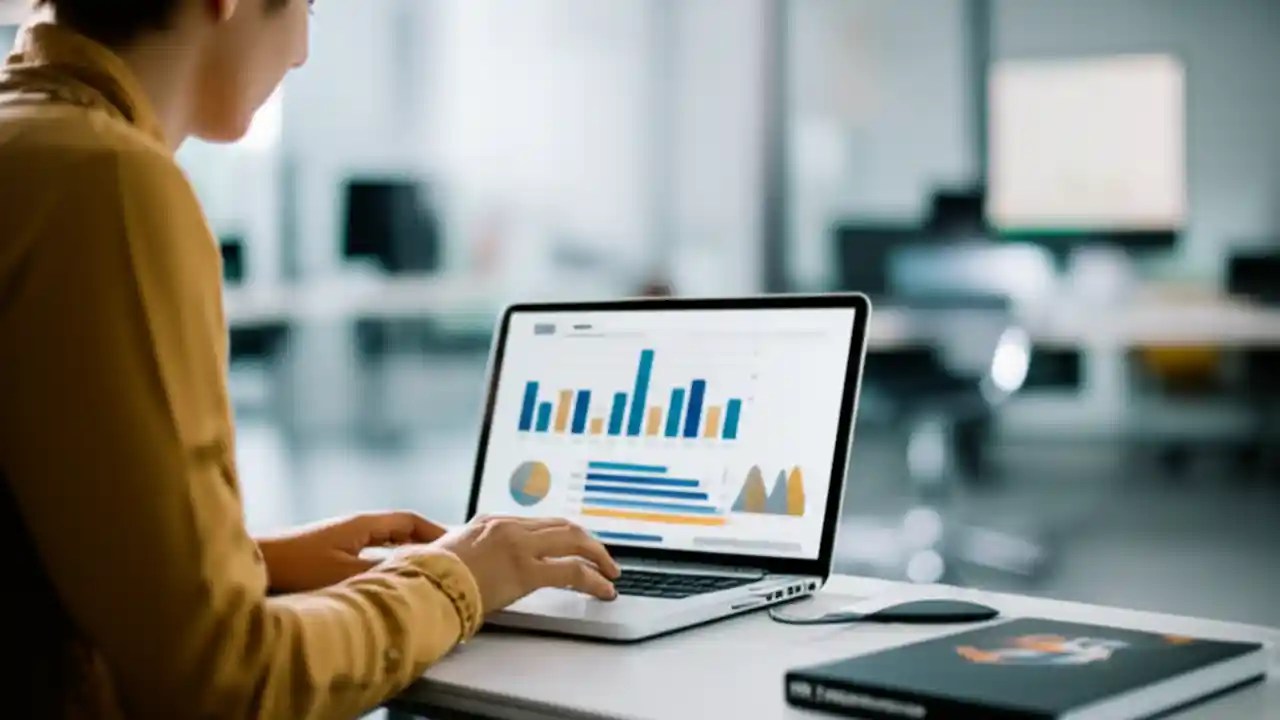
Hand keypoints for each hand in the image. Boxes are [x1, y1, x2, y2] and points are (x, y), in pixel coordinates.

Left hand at [257, 511, 445, 592]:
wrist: (255, 563)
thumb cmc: (297, 566)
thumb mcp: (346, 573)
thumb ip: (382, 574)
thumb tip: (415, 575)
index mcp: (364, 524)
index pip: (410, 521)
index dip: (436, 531)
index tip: (457, 543)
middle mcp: (356, 527)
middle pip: (401, 530)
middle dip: (426, 543)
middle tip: (448, 560)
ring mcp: (343, 539)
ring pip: (386, 544)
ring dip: (407, 555)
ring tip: (426, 572)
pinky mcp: (331, 554)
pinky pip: (371, 555)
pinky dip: (388, 565)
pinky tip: (389, 582)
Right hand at [411, 515, 621, 612]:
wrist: (421, 587)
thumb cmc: (427, 578)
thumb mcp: (447, 556)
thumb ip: (469, 554)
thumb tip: (473, 567)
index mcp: (490, 521)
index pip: (539, 523)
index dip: (563, 536)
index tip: (574, 546)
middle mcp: (508, 527)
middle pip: (563, 526)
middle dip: (588, 542)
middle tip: (603, 558)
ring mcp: (519, 545)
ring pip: (575, 542)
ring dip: (598, 557)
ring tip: (610, 573)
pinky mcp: (526, 570)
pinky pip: (573, 572)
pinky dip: (595, 580)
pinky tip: (604, 590)